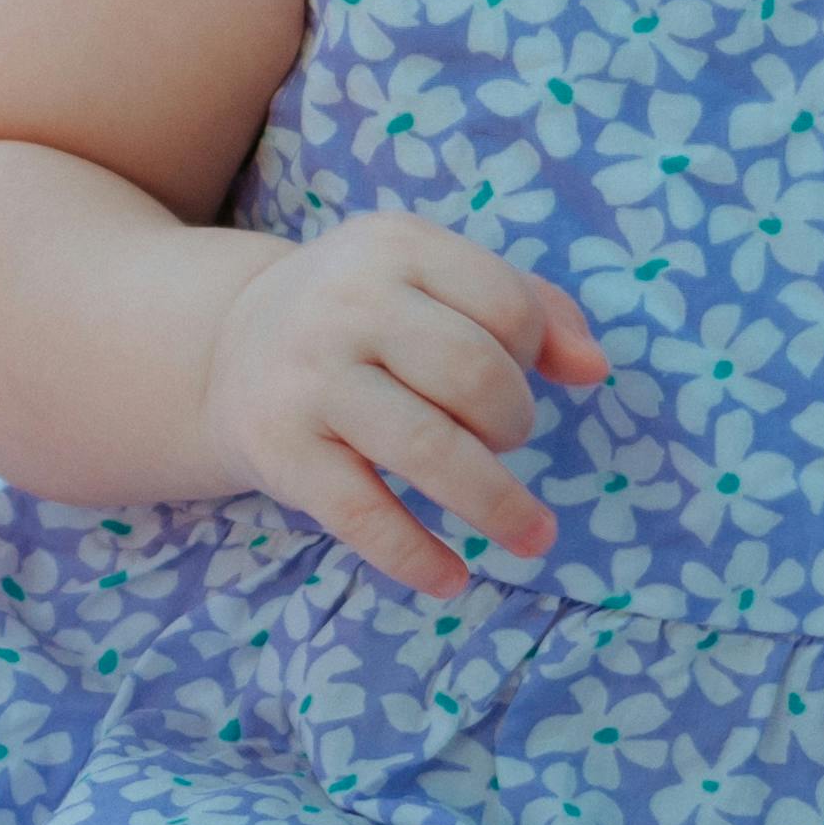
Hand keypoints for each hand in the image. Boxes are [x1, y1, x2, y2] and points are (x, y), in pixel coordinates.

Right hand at [200, 216, 610, 593]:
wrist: (228, 348)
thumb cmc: (364, 316)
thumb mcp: (434, 279)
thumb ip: (529, 307)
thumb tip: (595, 370)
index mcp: (395, 247)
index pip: (505, 305)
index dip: (534, 352)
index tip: (519, 373)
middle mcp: (346, 304)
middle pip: (473, 374)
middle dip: (514, 422)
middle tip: (505, 437)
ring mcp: (310, 379)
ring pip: (429, 450)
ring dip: (497, 503)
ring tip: (532, 534)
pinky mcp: (283, 451)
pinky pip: (364, 517)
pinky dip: (417, 557)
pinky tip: (452, 578)